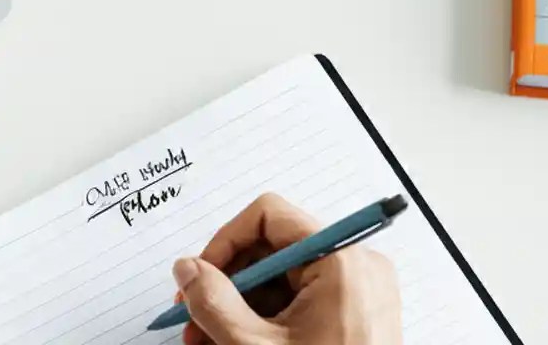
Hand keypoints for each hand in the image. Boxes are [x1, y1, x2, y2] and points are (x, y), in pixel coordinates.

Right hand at [173, 194, 402, 344]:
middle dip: (227, 285)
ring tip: (208, 341)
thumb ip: (212, 301)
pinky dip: (266, 322)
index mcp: (340, 261)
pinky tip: (235, 344)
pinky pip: (301, 303)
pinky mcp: (356, 316)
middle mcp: (356, 267)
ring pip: (282, 282)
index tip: (199, 274)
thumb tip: (188, 270)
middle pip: (273, 250)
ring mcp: (359, 293)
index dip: (224, 242)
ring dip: (239, 309)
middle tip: (193, 315)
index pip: (269, 216)